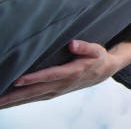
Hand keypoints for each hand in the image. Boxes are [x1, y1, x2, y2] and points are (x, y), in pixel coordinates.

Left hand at [0, 40, 120, 108]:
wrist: (103, 72)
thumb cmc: (97, 58)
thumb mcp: (96, 49)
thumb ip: (85, 46)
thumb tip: (72, 44)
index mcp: (72, 72)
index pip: (49, 75)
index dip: (33, 78)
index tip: (17, 80)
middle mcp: (61, 85)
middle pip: (34, 91)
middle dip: (14, 96)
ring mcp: (56, 91)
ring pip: (31, 98)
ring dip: (13, 102)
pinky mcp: (53, 93)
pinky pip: (34, 98)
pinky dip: (19, 101)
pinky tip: (8, 103)